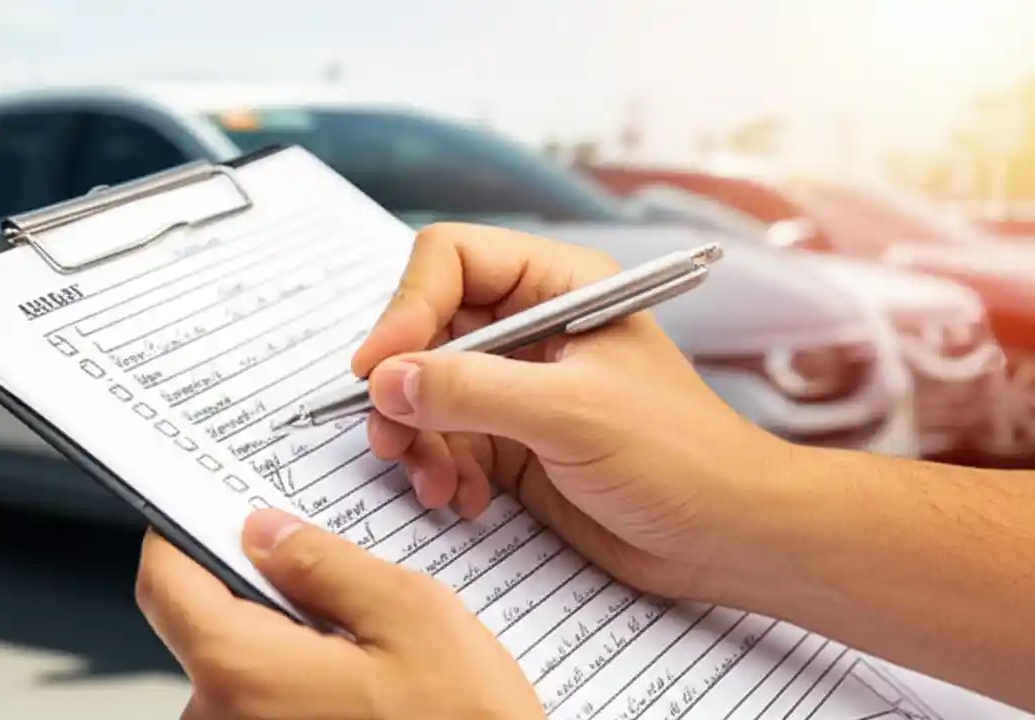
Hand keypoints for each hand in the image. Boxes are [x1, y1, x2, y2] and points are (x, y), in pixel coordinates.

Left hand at [136, 509, 543, 719]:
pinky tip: (360, 683)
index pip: (165, 582)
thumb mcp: (411, 615)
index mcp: (245, 671)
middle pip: (203, 624)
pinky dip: (297, 681)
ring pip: (239, 668)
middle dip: (256, 589)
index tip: (211, 509)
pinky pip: (262, 706)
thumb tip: (267, 533)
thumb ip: (325, 564)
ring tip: (362, 642)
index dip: (182, 533)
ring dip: (285, 641)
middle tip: (325, 574)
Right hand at [353, 223, 794, 603]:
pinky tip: (463, 500)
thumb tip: (384, 379)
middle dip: (402, 386)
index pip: (452, 261)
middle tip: (389, 437)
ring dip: (415, 438)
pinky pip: (445, 440)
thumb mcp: (571, 415)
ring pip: (425, 390)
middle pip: (426, 328)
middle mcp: (531, 326)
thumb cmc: (680, 457)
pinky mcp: (512, 440)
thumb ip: (472, 391)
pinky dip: (440, 469)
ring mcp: (518, 385)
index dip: (406, 308)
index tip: (376, 370)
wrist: (726, 538)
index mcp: (558, 285)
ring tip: (433, 482)